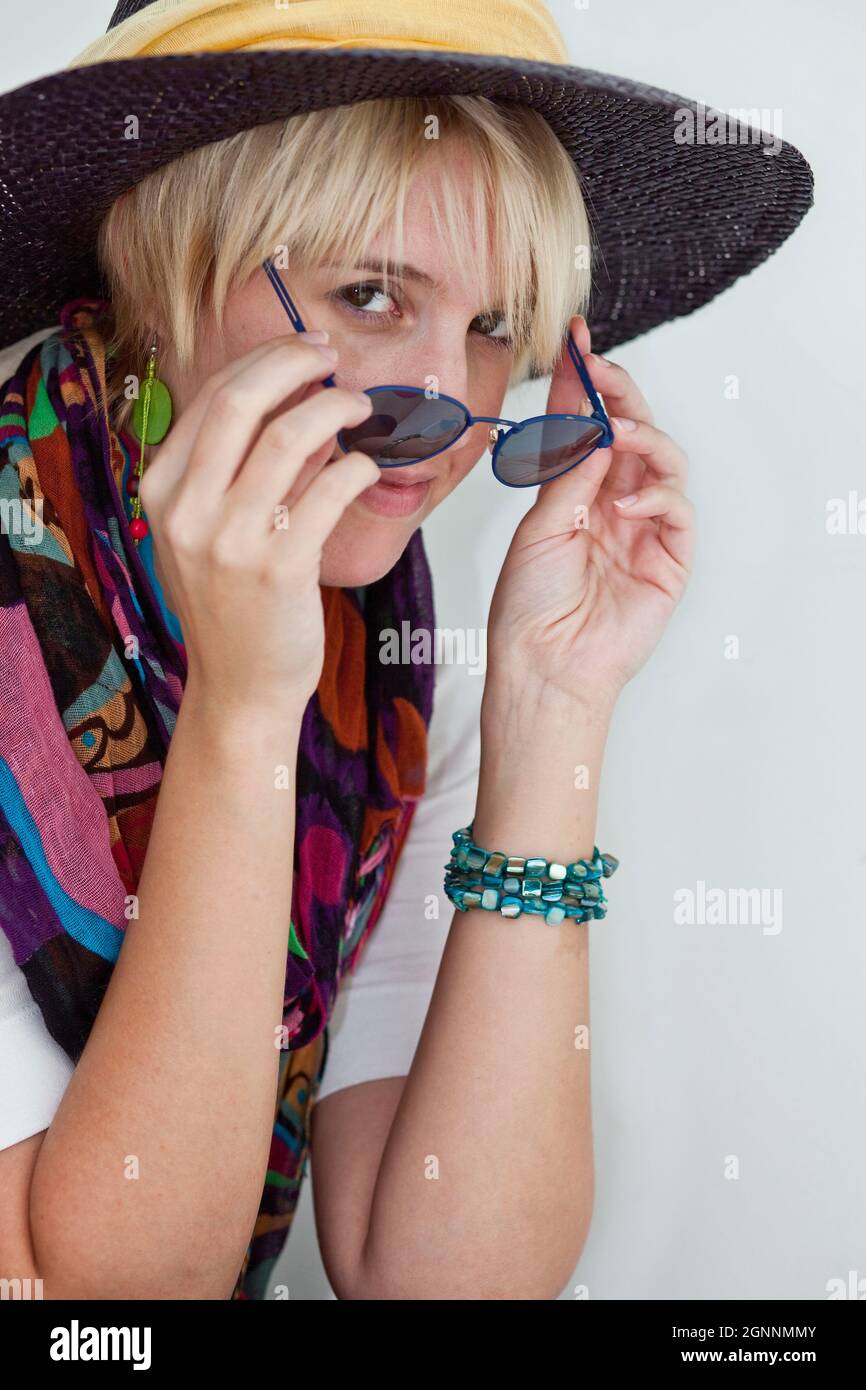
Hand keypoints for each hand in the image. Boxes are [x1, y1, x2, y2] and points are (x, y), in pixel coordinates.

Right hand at [137, 335, 378, 716]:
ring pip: (290, 437)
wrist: (240, 687)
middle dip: (293, 363)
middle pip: (240, 401)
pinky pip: (328, 490)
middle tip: (332, 361)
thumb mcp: (216, 530)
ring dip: (336, 409)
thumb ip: (250, 468)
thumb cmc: (233, 605)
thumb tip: (306, 403)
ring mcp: (230, 540)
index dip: (265, 361)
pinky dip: (357, 467)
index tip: (305, 352)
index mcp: (162, 491)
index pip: (212, 397)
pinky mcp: (278, 569)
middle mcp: (187, 510)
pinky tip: (369, 468)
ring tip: (362, 409)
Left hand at [484, 315, 694, 711]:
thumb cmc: (529, 604)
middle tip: (599, 368)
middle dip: (618, 393)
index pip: (585, 425)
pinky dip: (656, 495)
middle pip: (630, 431)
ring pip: (663, 459)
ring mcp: (644, 528)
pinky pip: (677, 509)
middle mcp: (611, 502)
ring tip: (615, 435)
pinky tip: (626, 502)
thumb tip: (596, 425)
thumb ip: (571, 473)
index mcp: (574, 492)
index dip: (582, 383)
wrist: (544, 664)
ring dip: (642, 437)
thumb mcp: (540, 525)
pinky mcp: (670, 558)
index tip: (573, 342)